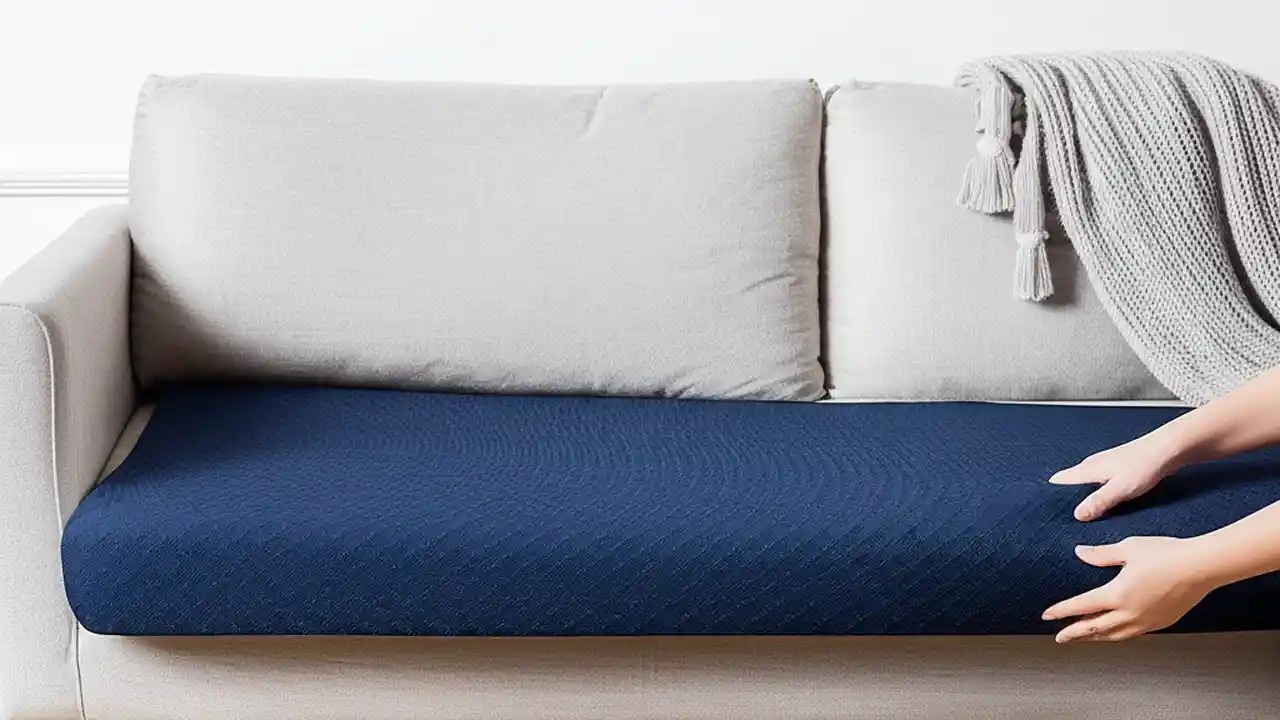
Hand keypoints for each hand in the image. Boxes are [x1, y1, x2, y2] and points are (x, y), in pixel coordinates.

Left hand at [1042, 537, 1216, 642]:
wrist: (1202, 567)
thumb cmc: (1166, 554)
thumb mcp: (1128, 548)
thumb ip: (1101, 554)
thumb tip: (1079, 552)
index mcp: (1117, 595)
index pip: (1081, 607)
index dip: (1062, 611)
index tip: (1047, 616)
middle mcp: (1130, 613)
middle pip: (1094, 629)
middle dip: (1074, 634)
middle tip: (1060, 638)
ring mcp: (1147, 621)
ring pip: (1114, 635)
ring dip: (1095, 637)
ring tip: (1083, 637)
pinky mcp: (1161, 623)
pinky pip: (1133, 633)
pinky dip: (1117, 634)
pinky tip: (1115, 631)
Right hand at [1048, 436, 1179, 520]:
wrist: (1167, 449)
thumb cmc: (1143, 466)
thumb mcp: (1119, 489)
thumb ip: (1098, 502)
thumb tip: (1076, 515)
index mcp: (1089, 469)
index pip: (1062, 480)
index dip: (1051, 492)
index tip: (1040, 504)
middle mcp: (1093, 464)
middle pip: (1071, 479)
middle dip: (1063, 494)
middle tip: (1056, 511)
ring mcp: (1105, 464)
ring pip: (1085, 479)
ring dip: (1079, 491)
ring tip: (1076, 507)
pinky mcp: (1117, 466)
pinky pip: (1098, 479)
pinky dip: (1094, 488)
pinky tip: (1101, 496)